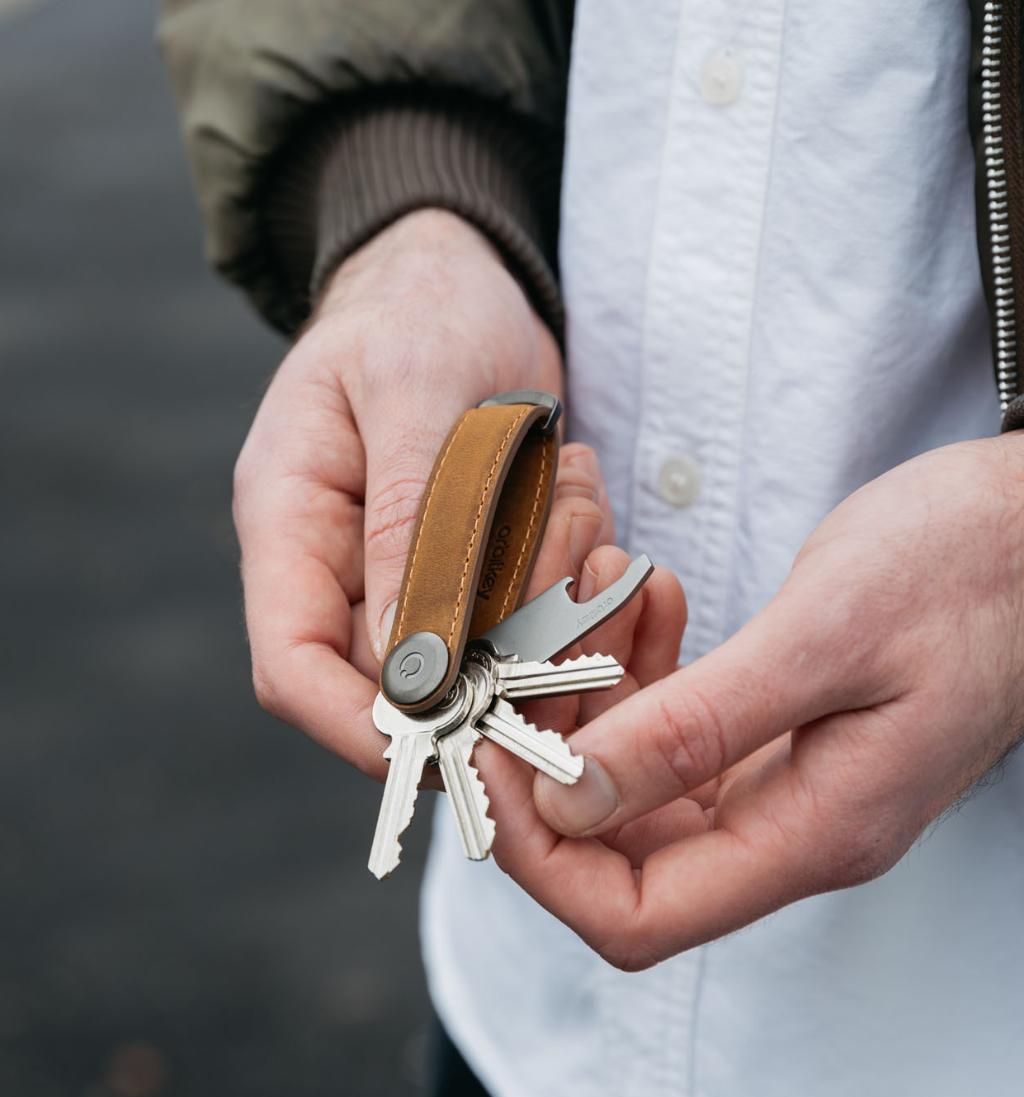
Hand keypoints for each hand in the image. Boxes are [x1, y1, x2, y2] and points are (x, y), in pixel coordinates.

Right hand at [233, 209, 577, 773]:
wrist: (459, 278)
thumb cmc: (420, 309)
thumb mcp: (412, 390)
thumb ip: (409, 522)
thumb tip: (414, 665)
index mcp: (292, 524)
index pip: (296, 666)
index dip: (365, 724)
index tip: (460, 736)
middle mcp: (346, 567)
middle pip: (414, 677)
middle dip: (506, 637)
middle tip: (568, 542)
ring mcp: (415, 572)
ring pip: (492, 648)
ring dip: (554, 583)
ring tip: (568, 475)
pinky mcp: (480, 565)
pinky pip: (538, 606)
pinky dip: (576, 559)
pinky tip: (575, 475)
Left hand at [480, 427, 1023, 968]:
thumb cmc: (970, 573)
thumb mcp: (824, 640)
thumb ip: (695, 730)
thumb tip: (572, 798)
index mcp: (814, 830)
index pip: (636, 914)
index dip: (546, 858)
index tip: (497, 758)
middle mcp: (794, 821)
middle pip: (623, 849)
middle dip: (556, 759)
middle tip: (528, 661)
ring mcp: (788, 773)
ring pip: (643, 776)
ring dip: (599, 695)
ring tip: (599, 593)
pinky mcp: (783, 722)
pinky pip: (682, 721)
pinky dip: (646, 666)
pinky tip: (650, 598)